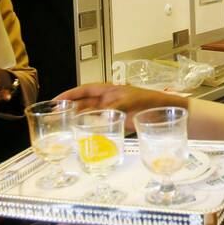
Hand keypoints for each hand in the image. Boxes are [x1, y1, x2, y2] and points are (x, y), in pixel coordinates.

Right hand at [54, 83, 186, 125]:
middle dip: (71, 108)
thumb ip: (112, 109)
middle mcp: (110, 99)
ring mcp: (114, 111)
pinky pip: (102, 124)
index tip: (56, 100)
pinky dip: (93, 128)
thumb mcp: (129, 103)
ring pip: (92, 114)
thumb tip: (97, 116)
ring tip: (65, 126)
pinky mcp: (120, 122)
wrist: (167, 112)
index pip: (85, 90)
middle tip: (56, 116)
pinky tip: (85, 135)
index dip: (70, 94)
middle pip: (86, 103)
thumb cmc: (151, 102)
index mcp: (110, 90)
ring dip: (80, 119)